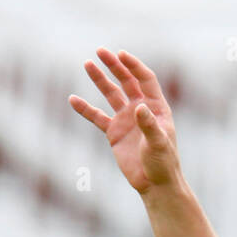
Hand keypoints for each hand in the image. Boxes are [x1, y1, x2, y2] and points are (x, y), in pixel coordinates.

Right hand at [69, 48, 180, 193]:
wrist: (154, 184)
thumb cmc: (163, 163)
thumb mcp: (158, 143)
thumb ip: (149, 124)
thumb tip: (138, 106)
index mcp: (156, 108)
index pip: (145, 80)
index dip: (134, 66)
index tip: (121, 55)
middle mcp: (141, 109)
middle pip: (127, 81)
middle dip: (114, 66)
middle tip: (100, 51)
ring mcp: (126, 120)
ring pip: (111, 94)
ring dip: (100, 80)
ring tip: (88, 64)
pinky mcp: (114, 133)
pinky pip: (97, 117)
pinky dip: (85, 109)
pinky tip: (73, 100)